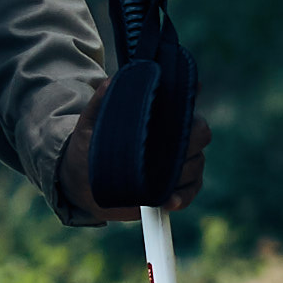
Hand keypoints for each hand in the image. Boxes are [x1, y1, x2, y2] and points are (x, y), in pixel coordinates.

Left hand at [55, 88, 208, 219]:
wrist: (83, 183)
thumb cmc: (89, 147)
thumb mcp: (90, 123)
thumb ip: (101, 103)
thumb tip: (109, 82)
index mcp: (158, 117)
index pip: (185, 104)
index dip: (190, 99)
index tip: (193, 95)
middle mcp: (174, 138)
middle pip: (200, 134)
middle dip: (189, 142)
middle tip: (167, 152)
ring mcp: (178, 164)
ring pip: (196, 164)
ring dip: (181, 173)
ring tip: (158, 181)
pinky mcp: (176, 188)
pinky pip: (191, 191)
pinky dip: (182, 197)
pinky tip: (167, 201)